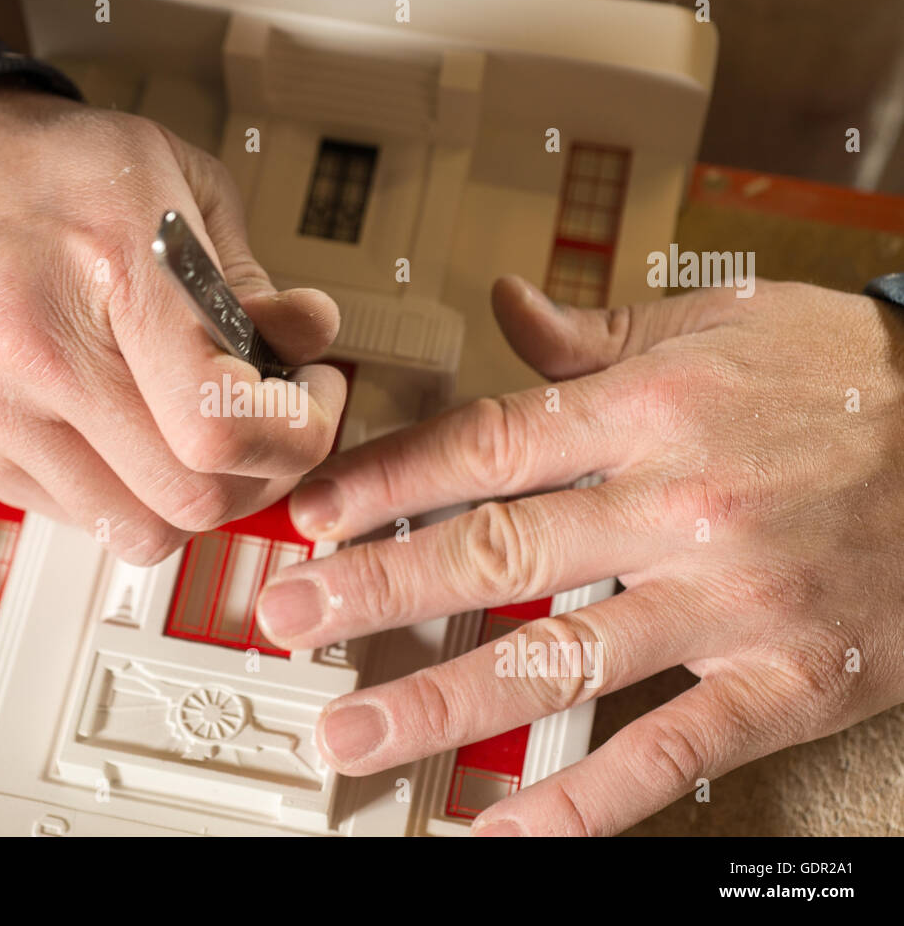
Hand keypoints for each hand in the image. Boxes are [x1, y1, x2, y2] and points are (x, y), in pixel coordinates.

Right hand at [0, 86, 345, 563]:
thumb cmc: (48, 170)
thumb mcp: (174, 178)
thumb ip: (249, 271)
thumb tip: (305, 340)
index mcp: (110, 269)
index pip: (220, 422)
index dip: (296, 434)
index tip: (312, 401)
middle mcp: (41, 352)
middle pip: (191, 498)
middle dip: (262, 474)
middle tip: (274, 428)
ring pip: (139, 532)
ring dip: (195, 501)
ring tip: (204, 443)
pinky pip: (81, 520)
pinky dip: (130, 497)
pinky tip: (136, 438)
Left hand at [256, 275, 903, 834]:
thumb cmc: (850, 380)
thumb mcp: (723, 321)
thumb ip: (598, 330)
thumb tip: (506, 305)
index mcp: (648, 411)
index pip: (482, 447)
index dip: (384, 483)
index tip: (312, 516)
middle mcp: (675, 504)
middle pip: (493, 552)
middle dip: (376, 590)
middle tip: (288, 620)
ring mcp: (727, 602)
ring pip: (558, 659)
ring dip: (444, 704)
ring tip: (357, 731)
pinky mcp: (782, 681)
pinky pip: (669, 752)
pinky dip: (583, 800)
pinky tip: (505, 831)